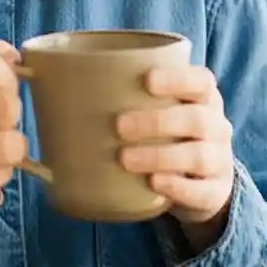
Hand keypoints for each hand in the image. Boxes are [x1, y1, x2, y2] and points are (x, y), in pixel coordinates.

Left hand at [116, 65, 234, 251]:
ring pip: (199, 155)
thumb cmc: (167, 135)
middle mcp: (217, 126)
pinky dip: (177, 187)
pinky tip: (153, 184)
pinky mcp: (214, 193)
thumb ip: (122, 94)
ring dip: (161, 156)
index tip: (146, 80)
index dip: (177, 78)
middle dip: (157, 121)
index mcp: (203, 98)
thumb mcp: (157, 110)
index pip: (201, 80)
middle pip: (196, 118)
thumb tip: (47, 73)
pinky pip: (201, 191)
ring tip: (125, 159)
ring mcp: (219, 161)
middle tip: (119, 126)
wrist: (200, 182)